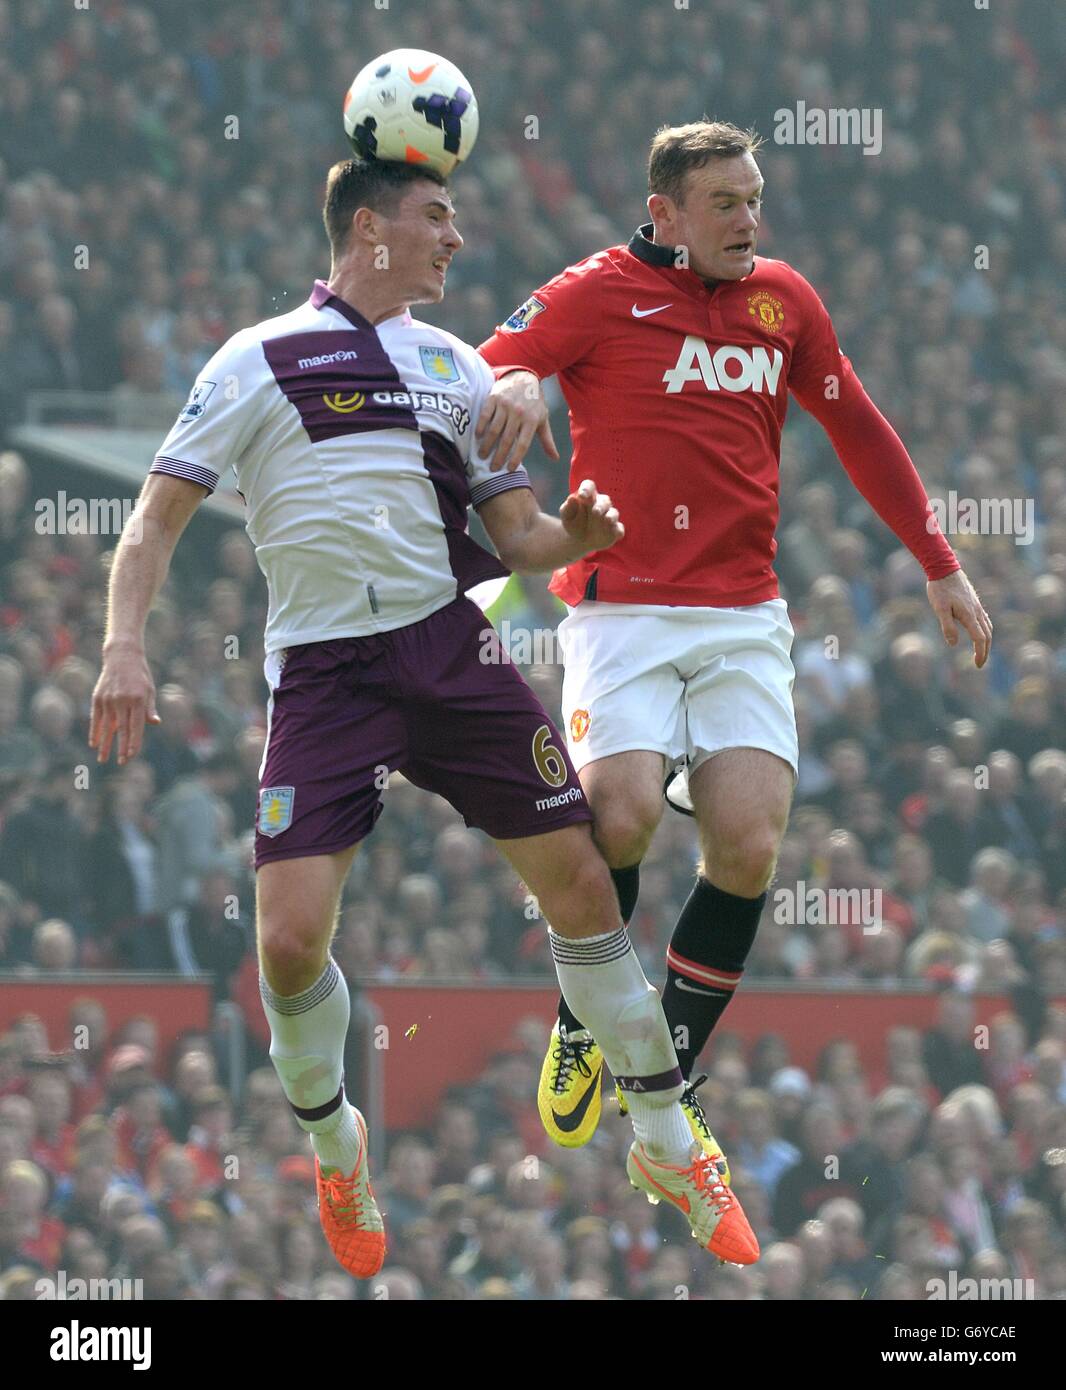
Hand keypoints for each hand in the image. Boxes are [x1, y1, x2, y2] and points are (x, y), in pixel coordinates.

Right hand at [89, 644, 160, 764]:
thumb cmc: (140, 676)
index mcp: (139, 699)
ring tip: (103, 759)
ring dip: (105, 744)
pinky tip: (94, 743)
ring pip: (107, 726)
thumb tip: (155, 723)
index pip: (136, 725)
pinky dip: (95, 731)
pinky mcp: (98, 697)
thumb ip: (149, 709)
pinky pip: (96, 718)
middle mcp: (123, 700)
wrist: (122, 657)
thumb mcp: (149, 690)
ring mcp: (108, 699)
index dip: (134, 741)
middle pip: (122, 728)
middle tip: (121, 762)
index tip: (131, 755)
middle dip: (121, 747)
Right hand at [476, 369, 558, 471]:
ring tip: (482, 455)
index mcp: (531, 420)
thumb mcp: (543, 419)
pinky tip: (478, 436)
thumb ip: (547, 440)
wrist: (523, 377)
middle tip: (492, 468)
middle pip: (507, 439)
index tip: (509, 470)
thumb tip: (555, 458)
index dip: (515, 458)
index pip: (523, 444)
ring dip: (487, 445)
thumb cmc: (534, 402)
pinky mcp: (494, 398)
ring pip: (494, 429)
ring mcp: (505, 405)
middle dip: (499, 456)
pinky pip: (485, 414)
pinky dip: (480, 426)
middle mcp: (518, 413)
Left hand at [559, 479, 623, 552]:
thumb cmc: (573, 523)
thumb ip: (567, 508)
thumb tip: (572, 498)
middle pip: (604, 500)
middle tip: (595, 512)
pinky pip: (619, 529)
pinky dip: (618, 530)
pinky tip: (617, 533)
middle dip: (600, 506)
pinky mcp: (614, 530)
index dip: (587, 489)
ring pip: (613, 513)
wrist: (579, 541)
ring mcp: (609, 517)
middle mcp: (600, 505)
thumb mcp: (567, 517)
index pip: (589, 487)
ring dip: (611, 516)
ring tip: (607, 520)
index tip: (581, 495)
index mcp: (588, 497)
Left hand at [926, 569, 992, 667]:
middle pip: (987, 635)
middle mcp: (977, 611)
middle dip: (985, 651)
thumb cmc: (940, 589)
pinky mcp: (974, 602)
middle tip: (979, 663)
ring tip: (981, 652)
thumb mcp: (939, 608)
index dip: (980, 653)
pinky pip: (984, 619)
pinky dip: (985, 630)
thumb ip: (947, 626)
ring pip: (987, 627)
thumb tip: (953, 644)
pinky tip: (980, 632)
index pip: (980, 639)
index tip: (977, 665)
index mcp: (969, 615)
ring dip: (986, 641)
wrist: (945, 568)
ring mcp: (977, 606)